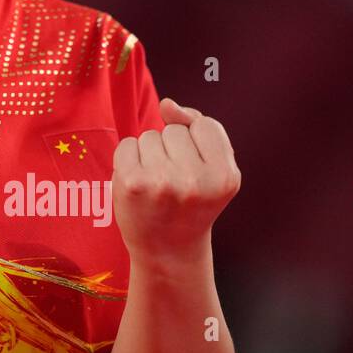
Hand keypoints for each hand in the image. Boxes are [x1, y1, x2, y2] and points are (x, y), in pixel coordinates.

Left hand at [111, 98, 241, 268]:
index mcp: (225, 176)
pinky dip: (128, 159)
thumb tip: (167, 103)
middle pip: (174, 129)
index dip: (196, 142)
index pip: (205, 124)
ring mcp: (162, 182)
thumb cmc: (190, 203)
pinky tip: (138, 184)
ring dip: (149, 155)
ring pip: (149, 136)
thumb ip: (197, 128)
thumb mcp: (212, 168)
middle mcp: (195, 180)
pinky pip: (127, 144)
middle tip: (175, 183)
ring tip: (158, 185)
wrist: (167, 249)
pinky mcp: (132, 183)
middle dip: (171, 149)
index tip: (196, 170)